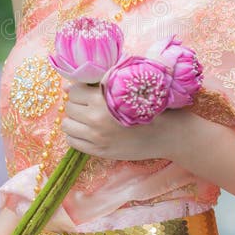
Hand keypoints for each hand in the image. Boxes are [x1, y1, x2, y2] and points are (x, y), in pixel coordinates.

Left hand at [61, 82, 179, 161]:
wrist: (167, 134)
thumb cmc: (150, 106)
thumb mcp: (128, 88)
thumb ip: (101, 83)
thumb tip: (68, 86)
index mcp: (104, 99)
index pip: (74, 91)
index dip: (80, 90)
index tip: (88, 92)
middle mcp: (96, 118)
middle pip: (70, 107)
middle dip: (77, 104)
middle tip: (89, 105)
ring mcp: (97, 137)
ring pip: (67, 125)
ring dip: (74, 120)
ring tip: (87, 118)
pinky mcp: (99, 152)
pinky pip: (72, 142)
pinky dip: (76, 135)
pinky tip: (88, 131)